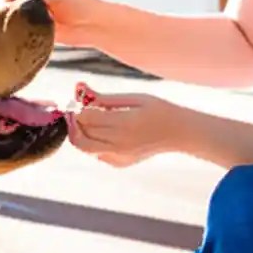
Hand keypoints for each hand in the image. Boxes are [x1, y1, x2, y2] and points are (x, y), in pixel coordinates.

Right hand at [3, 0, 104, 46]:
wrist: (96, 25)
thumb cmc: (80, 5)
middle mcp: (40, 7)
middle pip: (16, 4)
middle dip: (9, 2)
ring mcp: (41, 21)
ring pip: (20, 19)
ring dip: (12, 16)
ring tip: (10, 11)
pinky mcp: (44, 36)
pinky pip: (28, 33)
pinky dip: (20, 30)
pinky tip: (14, 27)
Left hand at [68, 84, 184, 167]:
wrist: (178, 132)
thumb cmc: (157, 109)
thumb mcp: (133, 97)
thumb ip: (104, 98)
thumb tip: (79, 89)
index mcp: (124, 123)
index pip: (86, 118)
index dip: (77, 108)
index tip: (79, 99)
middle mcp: (120, 143)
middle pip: (82, 134)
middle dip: (75, 121)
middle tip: (78, 110)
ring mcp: (119, 156)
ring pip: (85, 147)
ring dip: (80, 133)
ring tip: (88, 120)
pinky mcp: (120, 163)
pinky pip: (96, 154)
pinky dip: (92, 143)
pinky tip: (103, 132)